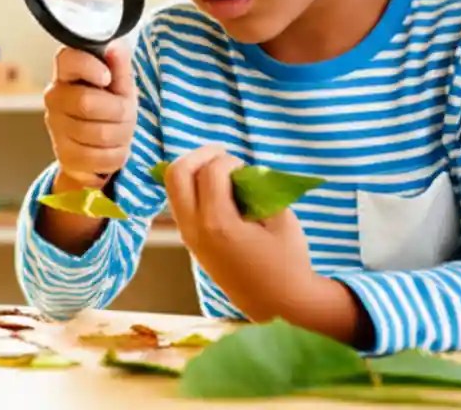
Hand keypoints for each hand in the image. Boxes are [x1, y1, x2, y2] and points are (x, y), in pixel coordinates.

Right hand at [43, 42, 136, 190]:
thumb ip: (118, 64)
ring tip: (120, 129)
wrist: (100, 143)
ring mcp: (56, 128)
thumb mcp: (119, 83)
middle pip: (87, 103)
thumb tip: (114, 46)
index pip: (68, 60)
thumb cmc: (109, 105)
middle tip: (124, 111)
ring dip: (121, 134)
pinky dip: (116, 154)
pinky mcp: (65, 156)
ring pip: (99, 133)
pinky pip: (100, 157)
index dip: (89, 67)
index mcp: (66, 72)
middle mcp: (54, 98)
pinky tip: (112, 146)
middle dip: (118, 110)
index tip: (106, 77)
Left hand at [163, 145, 315, 320]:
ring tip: (221, 170)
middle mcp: (195, 229)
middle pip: (176, 174)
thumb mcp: (282, 219)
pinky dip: (193, 188)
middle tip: (222, 154)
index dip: (229, 160)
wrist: (278, 305)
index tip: (246, 167)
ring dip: (194, 171)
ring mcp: (189, 237)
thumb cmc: (287, 262)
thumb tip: (244, 171)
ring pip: (173, 188)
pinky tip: (217, 189)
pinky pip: (181, 204)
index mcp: (218, 224)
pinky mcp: (191, 242)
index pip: (209, 172)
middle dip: (198, 156)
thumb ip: (260, 190)